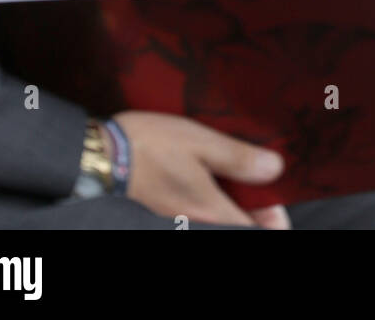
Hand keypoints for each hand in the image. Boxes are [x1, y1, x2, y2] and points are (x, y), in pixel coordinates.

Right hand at [112, 112, 289, 228]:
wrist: (100, 157)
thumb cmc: (149, 147)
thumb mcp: (199, 141)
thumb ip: (238, 158)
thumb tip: (275, 168)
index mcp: (209, 212)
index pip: (255, 233)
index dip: (272, 219)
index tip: (273, 198)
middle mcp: (195, 228)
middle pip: (236, 229)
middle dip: (252, 213)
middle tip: (253, 184)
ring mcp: (178, 227)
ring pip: (217, 225)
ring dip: (230, 209)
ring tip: (229, 178)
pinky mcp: (164, 220)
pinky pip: (198, 220)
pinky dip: (209, 207)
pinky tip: (204, 181)